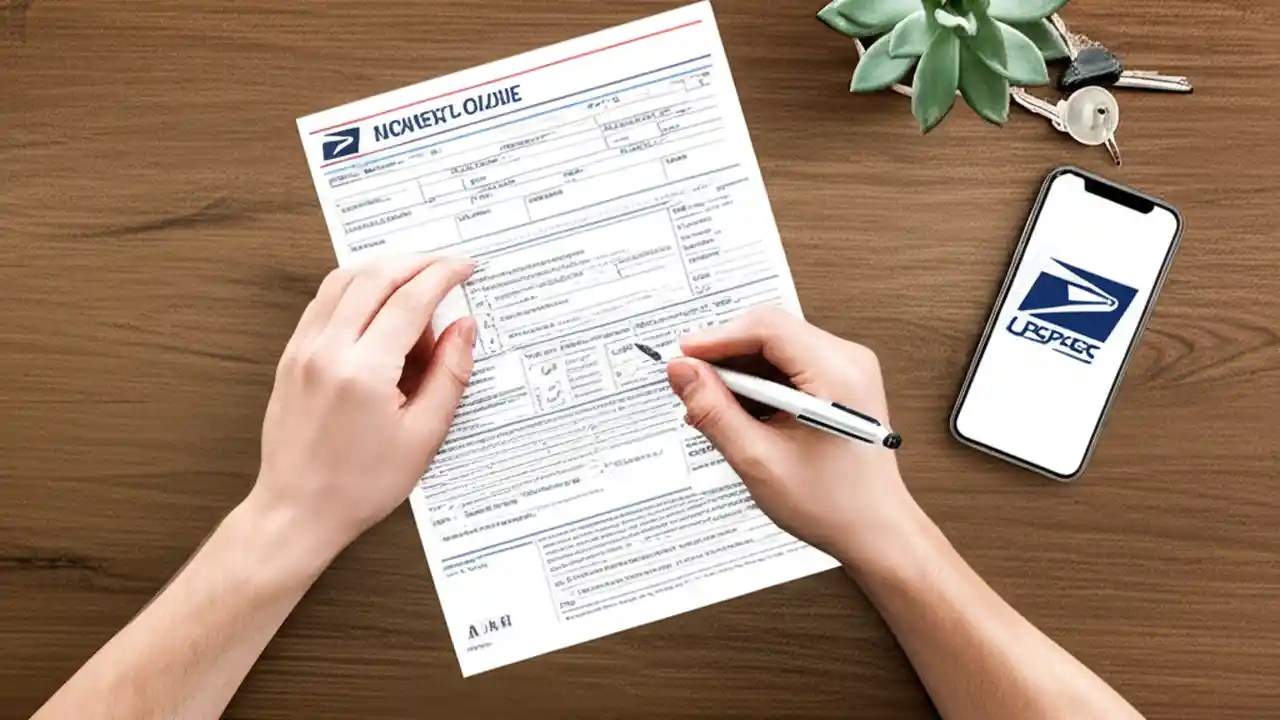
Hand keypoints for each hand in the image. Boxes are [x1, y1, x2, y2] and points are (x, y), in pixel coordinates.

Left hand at [249, 255, 476, 561]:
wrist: (298, 511)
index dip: (442, 276)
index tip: (464, 268)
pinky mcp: (291, 357)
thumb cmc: (359, 485)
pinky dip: (354, 288)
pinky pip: (323, 302)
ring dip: (382, 270)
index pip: (410, 300)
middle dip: (416, 263)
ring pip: (343, 280)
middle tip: (444, 266)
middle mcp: (327, 352)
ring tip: (413, 282)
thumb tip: (464, 330)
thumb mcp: (423, 436)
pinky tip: (377, 303)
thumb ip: (449, 375)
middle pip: (375, 277)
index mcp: (363, 372)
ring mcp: (303, 351)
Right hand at [666, 307, 919, 571]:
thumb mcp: (759, 460)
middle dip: (725, 357)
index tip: (682, 356)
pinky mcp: (838, 381)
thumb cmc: (833, 504)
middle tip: (692, 386)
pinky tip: (740, 414)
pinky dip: (758, 384)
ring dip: (740, 373)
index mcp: (837, 373)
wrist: (875, 530)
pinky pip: (787, 365)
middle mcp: (847, 361)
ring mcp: (846, 369)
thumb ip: (714, 411)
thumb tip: (682, 371)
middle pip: (769, 332)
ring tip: (714, 410)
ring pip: (774, 348)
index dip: (717, 338)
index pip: (766, 328)